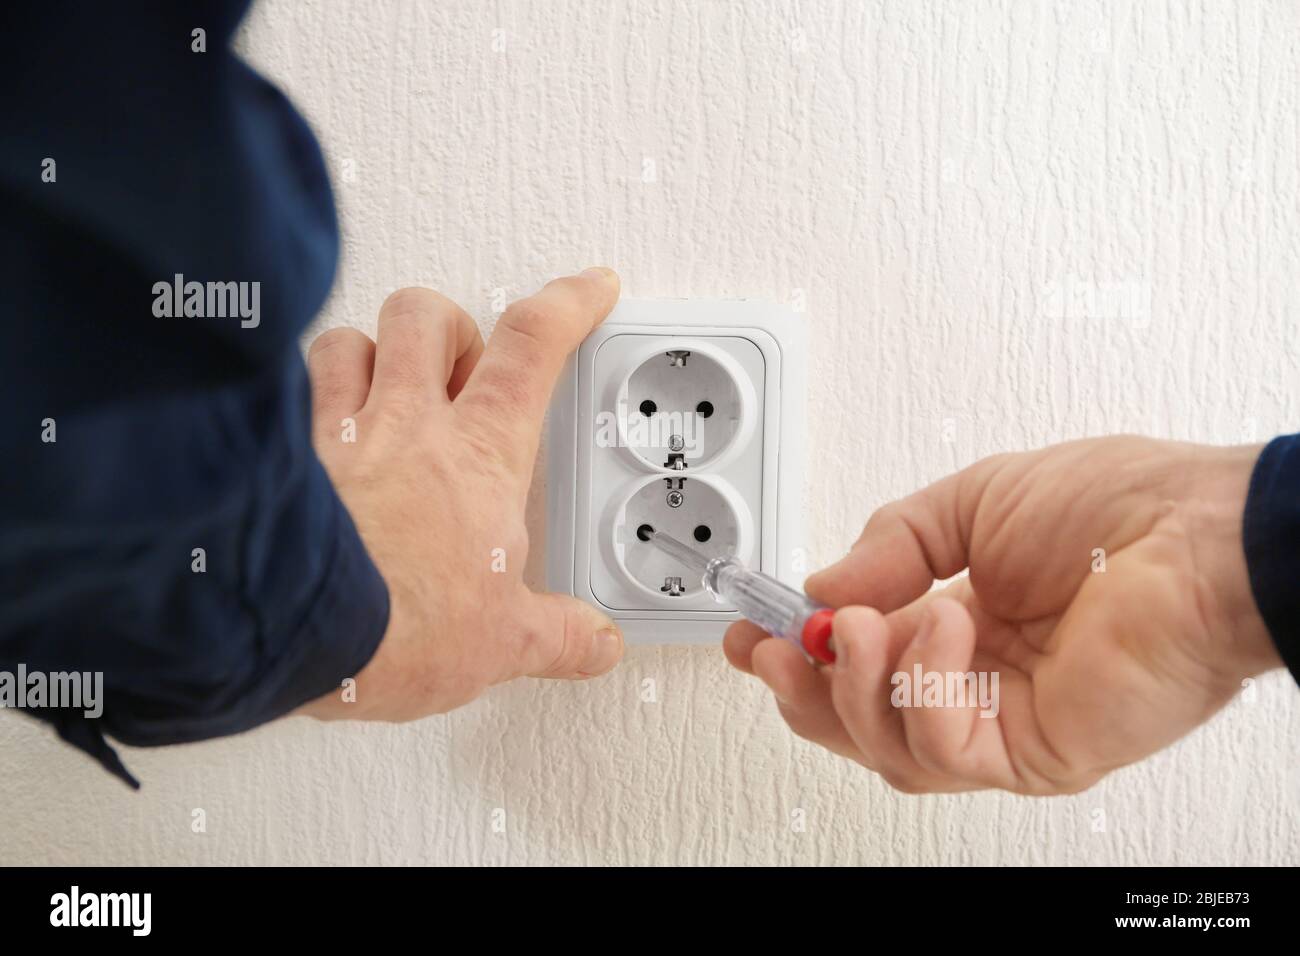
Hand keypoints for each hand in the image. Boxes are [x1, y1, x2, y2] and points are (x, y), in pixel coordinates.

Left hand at [299, 268, 623, 720]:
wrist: (293, 628)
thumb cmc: (396, 624)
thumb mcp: (500, 644)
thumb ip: (555, 636)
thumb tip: (593, 643)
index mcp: (481, 456)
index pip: (534, 346)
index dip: (567, 304)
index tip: (588, 289)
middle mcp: (408, 423)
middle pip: (430, 316)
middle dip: (451, 325)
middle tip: (460, 362)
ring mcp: (337, 430)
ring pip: (352, 340)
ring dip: (372, 355)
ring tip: (382, 388)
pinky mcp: (279, 454)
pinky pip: (290, 391)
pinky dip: (302, 397)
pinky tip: (308, 433)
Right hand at [725, 437, 1280, 793]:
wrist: (1205, 534)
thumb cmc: (1123, 508)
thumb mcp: (971, 500)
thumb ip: (890, 545)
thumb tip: (823, 589)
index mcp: (963, 626)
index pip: (861, 664)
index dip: (796, 655)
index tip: (752, 631)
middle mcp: (979, 681)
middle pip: (859, 723)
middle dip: (803, 688)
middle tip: (777, 648)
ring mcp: (1005, 723)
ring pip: (887, 749)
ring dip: (858, 685)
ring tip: (871, 623)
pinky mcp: (1033, 754)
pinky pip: (942, 748)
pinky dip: (923, 686)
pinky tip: (945, 628)